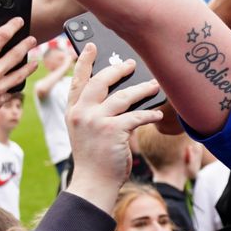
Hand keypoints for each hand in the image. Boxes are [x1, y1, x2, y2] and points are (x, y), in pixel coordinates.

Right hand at [0, 20, 38, 132]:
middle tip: (32, 40)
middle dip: (27, 44)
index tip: (19, 21)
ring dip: (30, 66)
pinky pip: (12, 90)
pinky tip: (19, 81)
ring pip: (21, 73)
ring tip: (35, 61)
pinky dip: (16, 84)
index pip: (2, 35)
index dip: (13, 26)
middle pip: (17, 53)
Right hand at [63, 43, 165, 211]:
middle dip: (117, 69)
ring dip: (141, 89)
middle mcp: (82, 113)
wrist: (93, 184)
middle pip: (101, 81)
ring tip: (154, 85)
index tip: (91, 47)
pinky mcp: (113, 131)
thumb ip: (95, 112)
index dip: (84, 62)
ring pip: (123, 96)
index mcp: (73, 112)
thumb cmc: (94, 158)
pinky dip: (148, 114)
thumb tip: (120, 93)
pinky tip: (157, 113)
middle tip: (130, 63)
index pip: (78, 80)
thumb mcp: (86, 131)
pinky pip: (136, 116)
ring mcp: (96, 121)